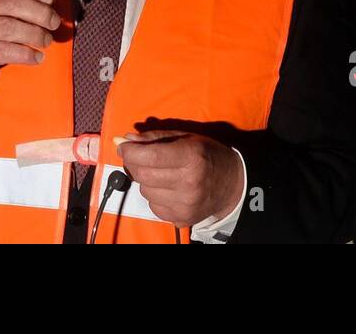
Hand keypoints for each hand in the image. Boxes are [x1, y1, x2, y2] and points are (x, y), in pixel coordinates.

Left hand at [118, 130, 242, 227]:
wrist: (233, 185)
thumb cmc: (207, 155)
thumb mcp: (185, 137)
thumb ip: (154, 137)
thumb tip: (124, 140)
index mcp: (191, 157)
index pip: (149, 156)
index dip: (129, 151)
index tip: (123, 146)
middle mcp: (188, 182)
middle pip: (143, 174)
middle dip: (134, 163)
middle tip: (138, 156)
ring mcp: (185, 204)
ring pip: (144, 191)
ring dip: (145, 180)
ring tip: (161, 173)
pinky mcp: (181, 219)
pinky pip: (152, 206)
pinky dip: (154, 195)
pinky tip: (167, 188)